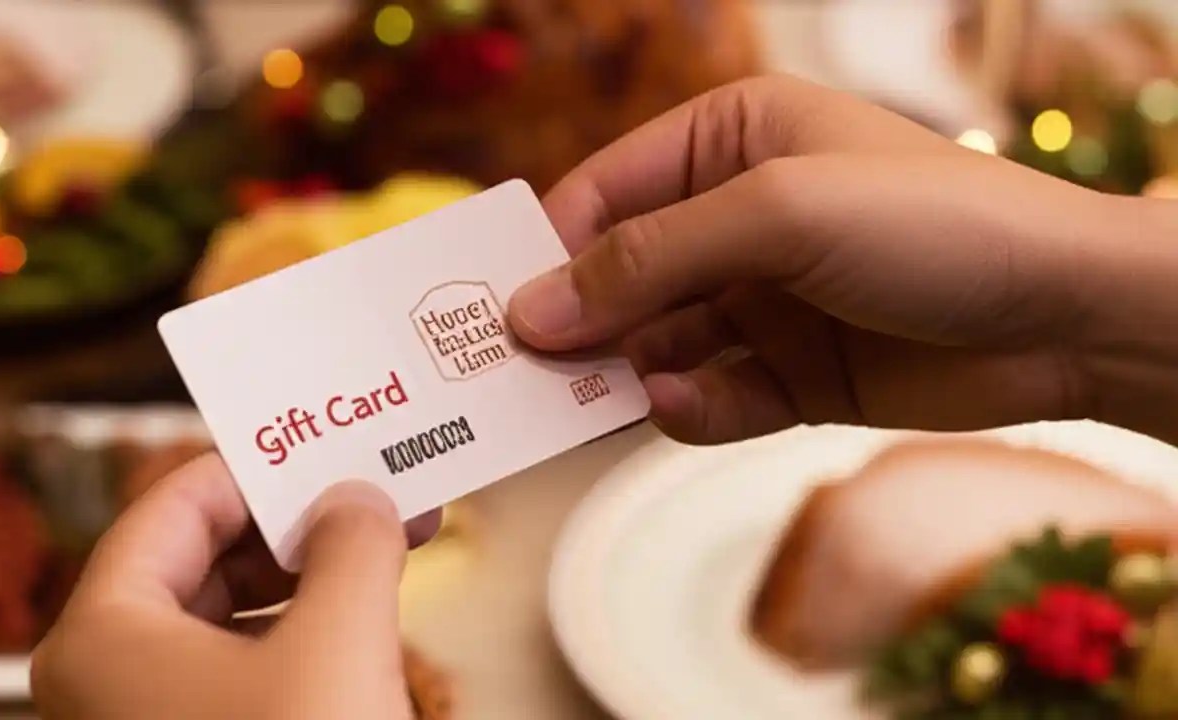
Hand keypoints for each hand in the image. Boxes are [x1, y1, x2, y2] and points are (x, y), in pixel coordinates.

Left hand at [30, 454, 439, 718]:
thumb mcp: (339, 640)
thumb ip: (351, 545)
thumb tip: (357, 501)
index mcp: (103, 634)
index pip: (172, 504)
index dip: (255, 467)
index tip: (324, 448)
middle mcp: (109, 675)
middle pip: (201, 557)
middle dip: (295, 524)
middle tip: (370, 495)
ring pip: (229, 614)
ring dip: (310, 578)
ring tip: (384, 553)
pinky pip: (245, 667)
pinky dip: (304, 634)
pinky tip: (364, 623)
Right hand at [509, 75, 1177, 445]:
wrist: (1065, 316)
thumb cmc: (932, 223)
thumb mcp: (778, 215)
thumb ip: (649, 261)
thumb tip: (532, 310)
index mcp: (728, 141)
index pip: (602, 194)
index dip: (547, 254)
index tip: (498, 315)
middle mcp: (735, 219)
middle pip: (617, 278)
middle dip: (577, 327)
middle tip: (523, 379)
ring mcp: (761, 301)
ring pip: (653, 346)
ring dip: (625, 377)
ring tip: (600, 404)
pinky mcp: (788, 373)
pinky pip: (706, 397)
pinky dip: (688, 409)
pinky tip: (686, 409)